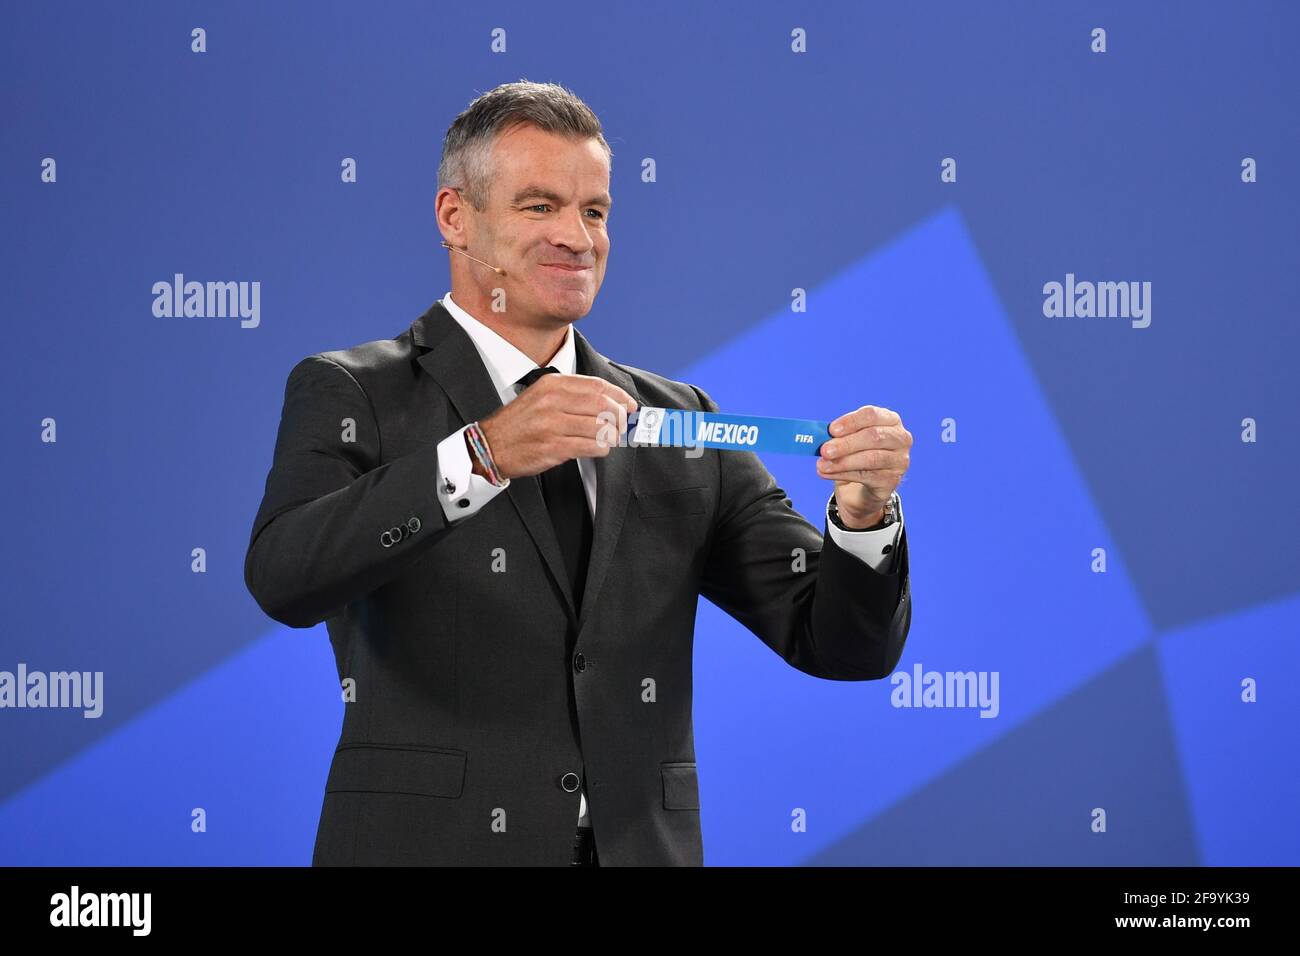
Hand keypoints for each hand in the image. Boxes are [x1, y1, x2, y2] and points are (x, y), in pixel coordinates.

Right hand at [476, 373, 636, 480]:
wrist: (490, 446)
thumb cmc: (521, 423)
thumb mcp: (542, 397)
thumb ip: (573, 395)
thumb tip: (612, 400)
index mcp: (552, 385)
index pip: (596, 385)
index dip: (619, 395)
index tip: (630, 405)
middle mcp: (552, 402)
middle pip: (602, 404)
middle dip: (620, 416)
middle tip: (623, 425)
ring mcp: (551, 425)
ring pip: (600, 426)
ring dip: (612, 434)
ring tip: (610, 438)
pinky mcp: (552, 447)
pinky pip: (590, 446)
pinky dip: (601, 448)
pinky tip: (598, 448)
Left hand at [817, 405, 911, 526]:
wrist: (866, 485)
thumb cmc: (858, 454)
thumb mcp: (849, 440)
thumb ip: (838, 436)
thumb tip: (819, 438)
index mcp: (890, 420)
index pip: (872, 415)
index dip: (851, 422)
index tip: (831, 430)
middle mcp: (900, 438)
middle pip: (874, 437)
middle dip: (846, 444)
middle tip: (824, 450)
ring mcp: (900, 460)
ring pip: (871, 458)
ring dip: (843, 462)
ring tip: (821, 465)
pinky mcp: (893, 480)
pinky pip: (867, 476)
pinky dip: (844, 474)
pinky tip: (828, 473)